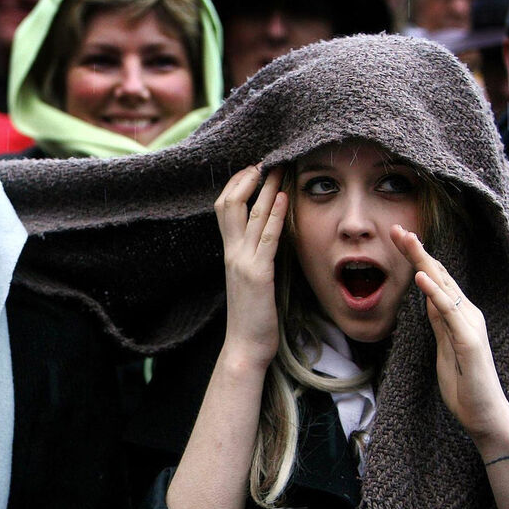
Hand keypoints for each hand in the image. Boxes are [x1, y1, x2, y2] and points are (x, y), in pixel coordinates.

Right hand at [215, 164, 287, 369]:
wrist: (244, 346)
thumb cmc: (252, 317)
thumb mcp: (250, 280)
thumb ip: (255, 257)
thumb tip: (269, 237)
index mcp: (230, 254)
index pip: (223, 209)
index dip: (236, 186)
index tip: (252, 170)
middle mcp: (232, 254)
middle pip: (228, 204)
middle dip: (246, 180)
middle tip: (264, 162)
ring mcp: (243, 262)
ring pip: (249, 216)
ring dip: (266, 189)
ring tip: (279, 169)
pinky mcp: (258, 274)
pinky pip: (266, 238)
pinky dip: (275, 215)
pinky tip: (284, 198)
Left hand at [393, 225, 508, 454]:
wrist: (482, 412)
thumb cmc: (462, 380)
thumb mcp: (442, 345)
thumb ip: (437, 321)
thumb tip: (427, 298)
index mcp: (459, 314)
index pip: (435, 279)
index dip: (417, 257)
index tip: (397, 238)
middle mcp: (467, 314)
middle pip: (439, 276)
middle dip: (417, 252)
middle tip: (397, 229)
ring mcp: (469, 325)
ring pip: (443, 287)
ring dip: (423, 262)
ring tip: (407, 241)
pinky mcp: (469, 341)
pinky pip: (448, 313)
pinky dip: (435, 294)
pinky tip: (421, 278)